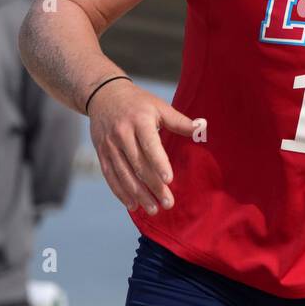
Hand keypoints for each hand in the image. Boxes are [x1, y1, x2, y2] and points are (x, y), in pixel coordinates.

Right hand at [87, 78, 196, 216]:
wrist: (103, 95)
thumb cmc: (138, 103)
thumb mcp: (159, 106)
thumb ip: (179, 121)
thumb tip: (202, 128)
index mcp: (139, 121)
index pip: (149, 144)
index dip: (158, 162)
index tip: (169, 179)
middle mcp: (122, 134)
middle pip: (138, 164)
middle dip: (153, 186)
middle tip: (168, 203)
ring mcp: (109, 145)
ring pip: (124, 174)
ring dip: (138, 194)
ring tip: (153, 210)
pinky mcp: (101, 153)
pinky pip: (110, 176)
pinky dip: (120, 192)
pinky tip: (133, 205)